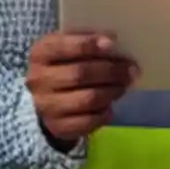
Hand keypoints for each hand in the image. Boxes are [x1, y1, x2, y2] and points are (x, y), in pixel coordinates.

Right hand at [27, 31, 138, 150]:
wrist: (46, 99)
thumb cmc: (64, 65)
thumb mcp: (68, 47)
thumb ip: (86, 41)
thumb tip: (112, 41)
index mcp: (40, 53)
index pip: (63, 47)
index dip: (89, 44)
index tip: (113, 43)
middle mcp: (38, 80)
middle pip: (80, 74)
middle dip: (110, 71)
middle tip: (131, 69)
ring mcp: (46, 106)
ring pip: (87, 99)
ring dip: (112, 91)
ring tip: (124, 85)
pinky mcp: (58, 127)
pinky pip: (89, 121)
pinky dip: (105, 113)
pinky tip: (110, 105)